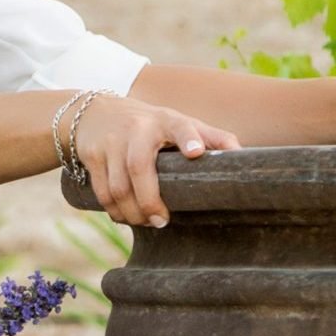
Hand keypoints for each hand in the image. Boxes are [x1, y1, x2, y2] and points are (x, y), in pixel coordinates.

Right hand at [71, 96, 241, 228]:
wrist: (95, 113)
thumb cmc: (149, 124)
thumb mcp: (178, 123)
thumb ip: (211, 137)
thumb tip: (242, 157)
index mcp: (166, 120)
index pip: (180, 126)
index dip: (188, 138)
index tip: (196, 153)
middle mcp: (137, 128)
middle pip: (139, 168)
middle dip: (150, 201)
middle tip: (162, 221)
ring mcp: (111, 141)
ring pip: (118, 186)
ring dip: (132, 212)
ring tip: (146, 222)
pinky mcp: (92, 155)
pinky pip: (102, 191)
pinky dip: (114, 210)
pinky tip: (125, 217)